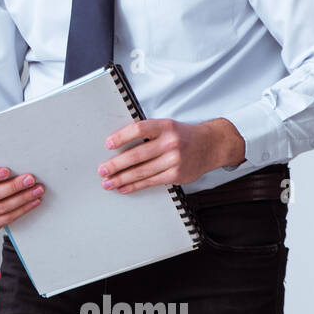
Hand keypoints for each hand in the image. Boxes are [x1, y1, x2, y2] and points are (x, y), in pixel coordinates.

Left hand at [98, 118, 245, 193]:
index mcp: (165, 126)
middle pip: (137, 155)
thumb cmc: (183, 136)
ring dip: (121, 178)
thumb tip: (118, 144)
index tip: (108, 144)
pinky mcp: (176, 175)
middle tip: (102, 170)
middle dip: (116, 164)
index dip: (122, 136)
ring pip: (142, 171)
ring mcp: (174, 160)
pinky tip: (123, 187)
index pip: (139, 130)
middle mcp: (170, 143)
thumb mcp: (167, 126)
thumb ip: (147, 133)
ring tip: (107, 182)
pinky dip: (134, 186)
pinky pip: (150, 182)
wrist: (211, 145)